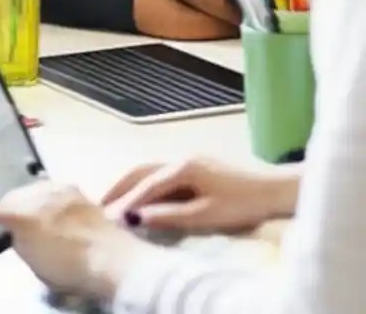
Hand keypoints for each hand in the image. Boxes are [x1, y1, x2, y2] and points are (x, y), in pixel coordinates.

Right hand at [0, 180, 148, 299]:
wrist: (115, 261)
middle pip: (14, 195)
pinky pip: (55, 193)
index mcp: (23, 213)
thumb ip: (17, 236)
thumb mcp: (33, 260)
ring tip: (38, 218)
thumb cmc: (69, 266)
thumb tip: (8, 224)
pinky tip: (58, 216)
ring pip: (36, 190)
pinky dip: (50, 201)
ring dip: (32, 201)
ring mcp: (61, 190)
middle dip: (11, 206)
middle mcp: (39, 194)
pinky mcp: (79, 192)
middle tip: (12, 224)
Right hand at [102, 158, 298, 230]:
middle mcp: (182, 159)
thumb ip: (169, 216)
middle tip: (99, 204)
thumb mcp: (205, 215)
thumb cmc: (243, 204)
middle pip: (141, 171)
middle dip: (119, 187)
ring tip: (115, 201)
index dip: (126, 201)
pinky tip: (144, 197)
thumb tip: (135, 217)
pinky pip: (162, 173)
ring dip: (131, 185)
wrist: (277, 190)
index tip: (108, 217)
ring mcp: (190, 161)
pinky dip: (146, 185)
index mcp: (182, 168)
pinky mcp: (199, 167)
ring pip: (151, 170)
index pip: (146, 186)